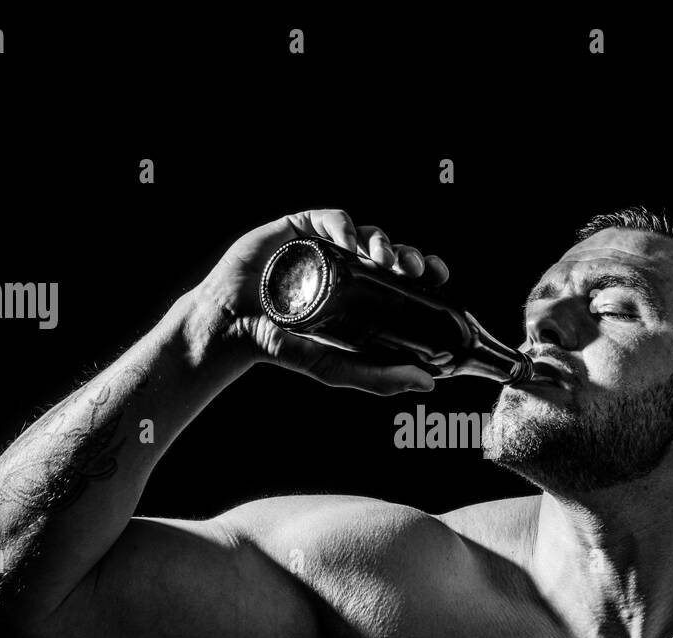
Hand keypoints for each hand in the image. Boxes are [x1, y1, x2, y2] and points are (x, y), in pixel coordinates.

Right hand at [194, 209, 449, 394]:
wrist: (232, 328)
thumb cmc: (281, 346)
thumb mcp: (337, 367)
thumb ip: (379, 376)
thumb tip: (429, 384)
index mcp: (362, 292)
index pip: (402, 277)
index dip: (425, 273)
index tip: (440, 280)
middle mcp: (347, 266)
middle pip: (390, 252)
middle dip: (409, 255)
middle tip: (419, 270)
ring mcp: (324, 245)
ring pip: (366, 233)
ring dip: (383, 241)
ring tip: (386, 260)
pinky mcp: (299, 228)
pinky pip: (331, 219)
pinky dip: (346, 226)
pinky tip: (352, 242)